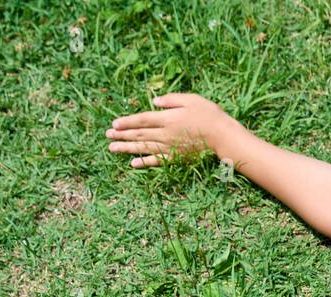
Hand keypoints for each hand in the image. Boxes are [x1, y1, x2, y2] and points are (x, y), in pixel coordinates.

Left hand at [104, 92, 244, 168]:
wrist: (222, 136)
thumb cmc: (209, 114)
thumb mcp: (191, 99)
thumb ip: (171, 100)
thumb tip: (155, 101)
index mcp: (167, 118)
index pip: (142, 120)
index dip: (127, 122)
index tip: (114, 124)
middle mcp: (165, 134)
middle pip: (139, 134)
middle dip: (122, 135)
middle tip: (107, 135)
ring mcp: (169, 147)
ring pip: (143, 148)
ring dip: (126, 148)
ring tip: (112, 148)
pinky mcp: (175, 157)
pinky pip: (156, 161)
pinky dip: (143, 162)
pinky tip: (132, 163)